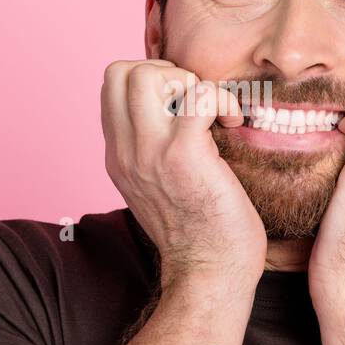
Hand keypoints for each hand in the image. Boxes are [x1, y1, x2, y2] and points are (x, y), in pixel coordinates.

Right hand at [101, 59, 266, 289]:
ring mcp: (150, 151)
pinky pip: (199, 95)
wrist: (208, 273)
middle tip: (195, 101)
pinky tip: (233, 124)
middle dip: (166, 71)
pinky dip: (222, 100)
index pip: (111, 84)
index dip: (149, 76)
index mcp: (117, 155)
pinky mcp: (184, 155)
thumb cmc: (198, 230)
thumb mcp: (156, 185)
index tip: (180, 101)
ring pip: (150, 74)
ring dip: (189, 82)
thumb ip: (150, 148)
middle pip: (121, 70)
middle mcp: (125, 151)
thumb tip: (173, 109)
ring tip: (211, 111)